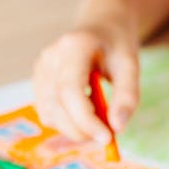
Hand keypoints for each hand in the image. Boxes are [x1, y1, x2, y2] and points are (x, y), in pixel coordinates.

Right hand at [32, 26, 138, 144]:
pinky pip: (48, 115)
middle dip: (82, 130)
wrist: (100, 31)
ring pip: (50, 116)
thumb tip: (117, 128)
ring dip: (75, 129)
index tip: (107, 138)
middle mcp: (50, 58)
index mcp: (74, 47)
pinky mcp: (38, 83)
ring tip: (98, 117)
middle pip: (57, 107)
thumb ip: (127, 97)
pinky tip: (84, 111)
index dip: (85, 120)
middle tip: (107, 137)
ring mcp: (40, 71)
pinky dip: (67, 123)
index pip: (70, 90)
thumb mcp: (130, 67)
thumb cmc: (116, 48)